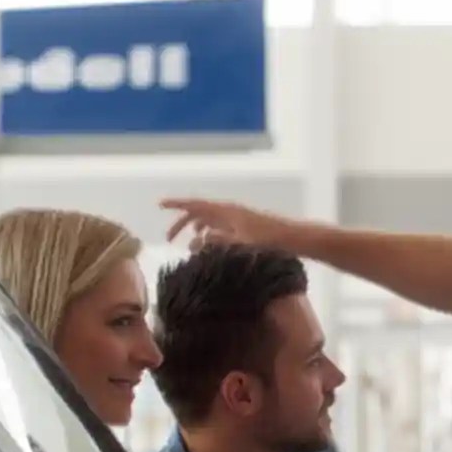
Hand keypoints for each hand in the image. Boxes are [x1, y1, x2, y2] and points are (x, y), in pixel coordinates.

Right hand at [160, 198, 300, 251]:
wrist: (292, 238)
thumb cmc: (269, 241)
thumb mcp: (242, 243)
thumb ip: (219, 242)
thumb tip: (197, 241)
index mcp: (226, 211)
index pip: (196, 205)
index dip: (177, 204)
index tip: (160, 205)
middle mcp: (228, 212)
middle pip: (198, 214)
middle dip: (181, 224)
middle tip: (169, 240)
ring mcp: (236, 219)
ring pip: (208, 221)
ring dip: (195, 232)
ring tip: (188, 247)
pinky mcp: (242, 227)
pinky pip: (219, 227)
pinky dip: (209, 235)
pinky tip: (208, 247)